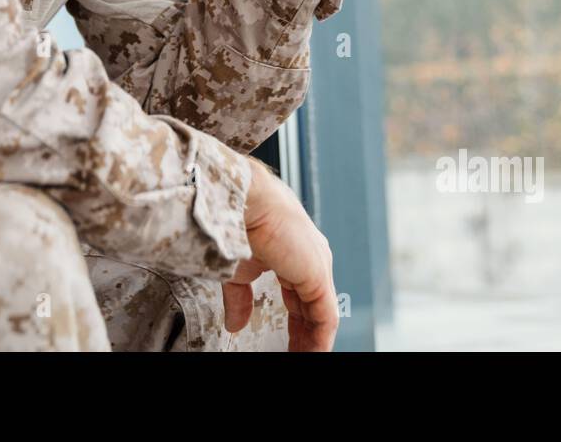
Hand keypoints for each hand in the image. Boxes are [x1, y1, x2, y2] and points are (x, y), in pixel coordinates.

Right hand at [221, 156, 337, 351]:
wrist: (242, 201)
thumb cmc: (238, 221)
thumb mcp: (237, 268)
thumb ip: (240, 298)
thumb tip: (236, 323)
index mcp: (292, 250)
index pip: (299, 293)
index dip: (294, 320)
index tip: (286, 339)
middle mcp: (310, 257)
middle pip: (311, 306)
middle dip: (304, 334)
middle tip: (297, 353)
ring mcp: (317, 266)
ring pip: (321, 314)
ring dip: (312, 341)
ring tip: (304, 358)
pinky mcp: (319, 276)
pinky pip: (325, 318)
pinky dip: (319, 340)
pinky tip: (312, 354)